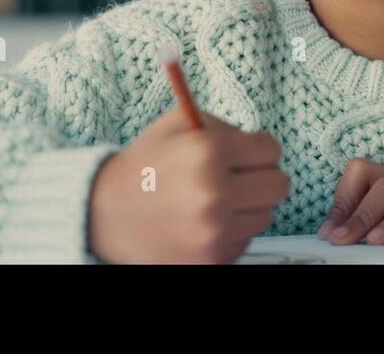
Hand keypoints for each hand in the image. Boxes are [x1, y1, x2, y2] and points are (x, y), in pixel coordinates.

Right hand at [87, 107, 288, 263]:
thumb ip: (225, 126)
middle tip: (241, 176)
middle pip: (279, 185)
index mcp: (208, 152)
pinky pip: (246, 239)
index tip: (247, 152)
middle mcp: (214, 194)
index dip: (259, 149)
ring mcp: (214, 232)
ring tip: (217, 199)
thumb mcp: (179, 124)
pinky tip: (205, 221)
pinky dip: (232, 230)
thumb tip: (261, 144)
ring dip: (248, 205)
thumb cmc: (146, 164)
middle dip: (263, 176)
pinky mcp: (212, 259)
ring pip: (266, 214)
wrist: (104, 214)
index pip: (271, 150)